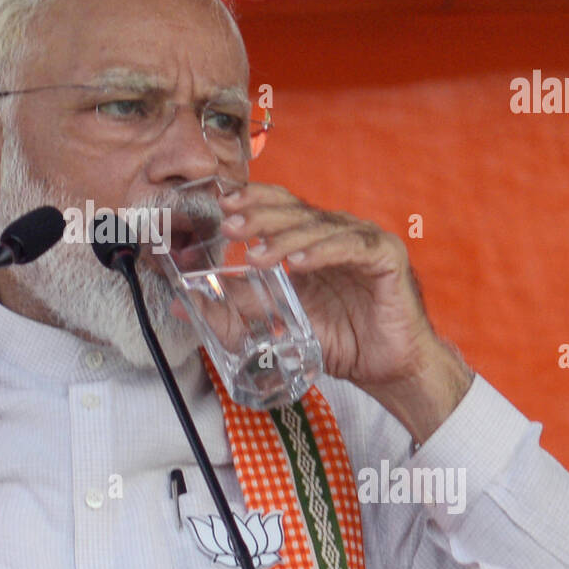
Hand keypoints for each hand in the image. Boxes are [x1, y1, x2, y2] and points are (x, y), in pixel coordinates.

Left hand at [217, 183, 473, 440]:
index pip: (279, 206)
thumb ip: (234, 309)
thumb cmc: (339, 341)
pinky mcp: (386, 256)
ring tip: (256, 254)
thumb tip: (180, 301)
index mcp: (311, 239)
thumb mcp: (278, 322)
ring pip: (318, 227)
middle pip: (295, 210)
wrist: (388, 368)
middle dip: (259, 215)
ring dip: (284, 237)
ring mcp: (362, 240)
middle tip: (229, 225)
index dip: (252, 200)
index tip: (220, 203)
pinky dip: (322, 252)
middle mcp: (336, 232)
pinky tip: (298, 263)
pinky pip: (350, 248)